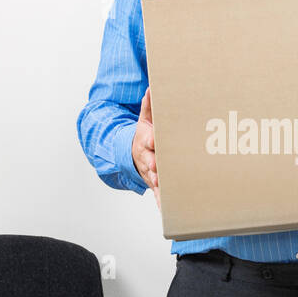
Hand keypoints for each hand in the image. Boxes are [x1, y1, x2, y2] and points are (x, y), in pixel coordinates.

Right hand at [132, 89, 159, 208]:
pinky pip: (158, 194)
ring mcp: (150, 172)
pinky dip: (160, 201)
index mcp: (145, 140)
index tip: (154, 139)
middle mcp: (146, 157)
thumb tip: (152, 87)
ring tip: (162, 189)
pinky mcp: (154, 183)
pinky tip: (166, 209)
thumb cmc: (145, 134)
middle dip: (154, 165)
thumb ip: (149, 105)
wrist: (131, 153)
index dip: (152, 139)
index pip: (148, 139)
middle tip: (158, 168)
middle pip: (150, 161)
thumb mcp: (145, 119)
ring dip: (158, 185)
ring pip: (154, 179)